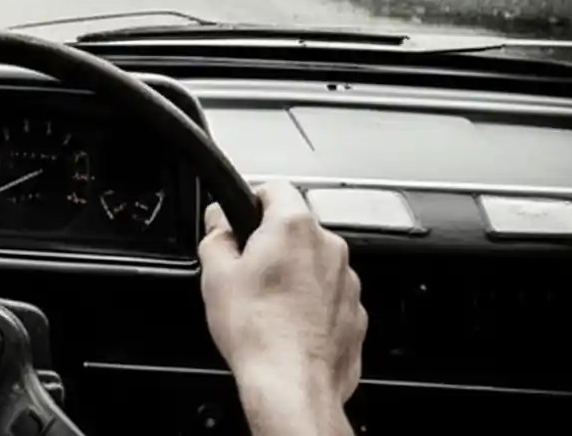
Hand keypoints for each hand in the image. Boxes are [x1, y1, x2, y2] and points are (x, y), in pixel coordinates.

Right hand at [199, 182, 365, 435]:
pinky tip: (288, 323)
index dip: (251, 200)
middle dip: (272, 241)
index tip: (239, 220)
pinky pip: (329, 294)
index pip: (275, 188)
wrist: (292, 384)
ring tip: (266, 303)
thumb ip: (216, 236)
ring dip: (294, 272)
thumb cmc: (258, 331)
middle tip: (245, 269)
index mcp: (293, 227)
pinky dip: (311, 302)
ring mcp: (347, 279)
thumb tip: (219, 222)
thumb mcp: (215, 274)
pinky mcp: (356, 310)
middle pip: (296, 226)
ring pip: (315, 261)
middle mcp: (328, 246)